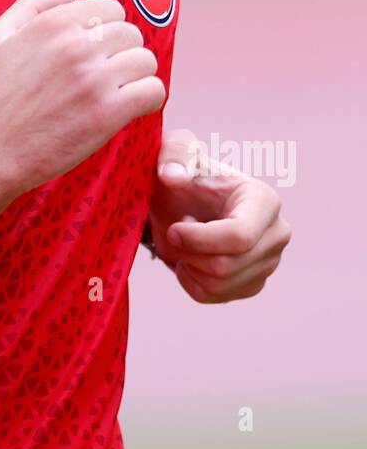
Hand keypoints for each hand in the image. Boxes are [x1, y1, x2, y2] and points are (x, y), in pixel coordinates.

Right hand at [0, 0, 165, 199]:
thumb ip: (31, 7)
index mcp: (54, 23)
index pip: (111, 8)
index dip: (108, 28)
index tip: (99, 49)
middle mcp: (77, 46)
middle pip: (131, 34)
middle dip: (122, 52)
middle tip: (108, 73)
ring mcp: (95, 79)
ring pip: (145, 61)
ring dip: (136, 76)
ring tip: (120, 91)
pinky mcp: (107, 113)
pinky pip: (153, 91)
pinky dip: (148, 99)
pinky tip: (130, 107)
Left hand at [148, 128, 291, 302]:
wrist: (183, 201)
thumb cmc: (183, 174)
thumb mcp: (175, 152)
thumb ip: (174, 153)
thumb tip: (173, 176)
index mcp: (264, 200)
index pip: (238, 237)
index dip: (198, 239)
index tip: (174, 228)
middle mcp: (276, 233)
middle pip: (226, 266)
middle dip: (189, 252)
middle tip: (176, 232)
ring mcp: (269, 261)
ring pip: (220, 285)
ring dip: (189, 266)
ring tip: (187, 241)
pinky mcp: (253, 283)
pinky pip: (215, 297)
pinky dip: (192, 281)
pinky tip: (191, 257)